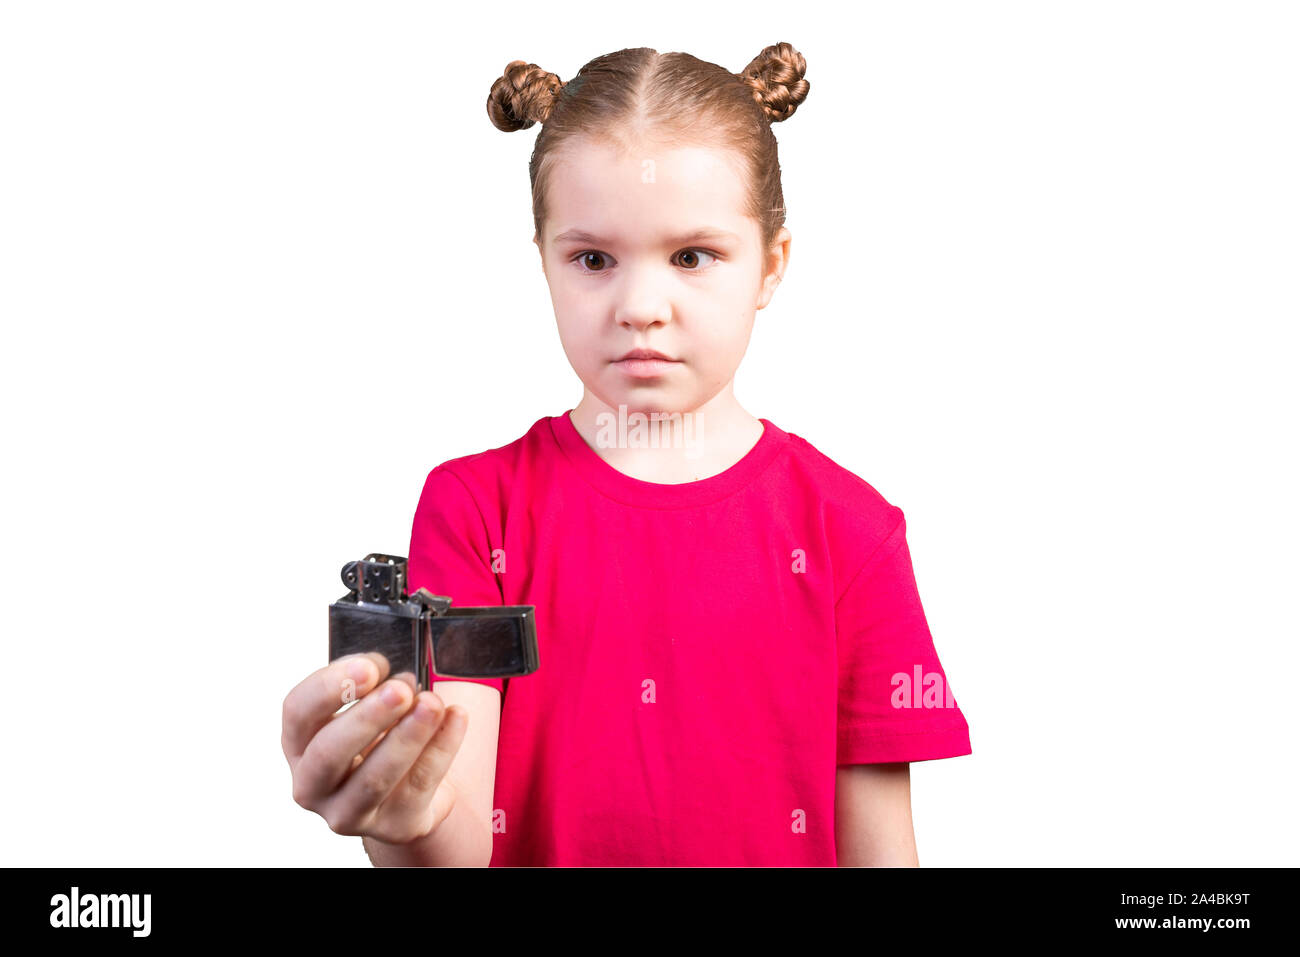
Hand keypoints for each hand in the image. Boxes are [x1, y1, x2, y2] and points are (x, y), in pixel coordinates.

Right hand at [282, 652, 469, 844]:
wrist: (408, 791)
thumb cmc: (378, 739)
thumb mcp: (367, 708)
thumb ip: (374, 689)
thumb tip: (402, 678)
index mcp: (299, 744)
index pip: (298, 712)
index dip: (329, 687)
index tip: (369, 666)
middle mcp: (313, 785)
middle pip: (329, 753)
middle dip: (367, 717)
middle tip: (400, 690)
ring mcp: (348, 813)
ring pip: (375, 778)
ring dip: (406, 736)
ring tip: (432, 704)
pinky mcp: (392, 826)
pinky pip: (419, 786)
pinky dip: (442, 748)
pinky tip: (456, 717)